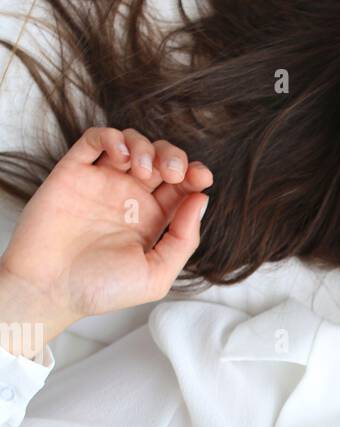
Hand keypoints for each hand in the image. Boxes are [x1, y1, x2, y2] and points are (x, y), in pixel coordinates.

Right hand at [0, 126, 213, 323]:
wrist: (51, 288)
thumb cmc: (101, 289)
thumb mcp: (156, 275)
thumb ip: (183, 240)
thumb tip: (201, 199)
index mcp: (151, 219)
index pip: (181, 186)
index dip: (194, 174)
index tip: (201, 178)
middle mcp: (128, 197)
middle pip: (160, 158)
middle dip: (173, 156)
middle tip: (172, 173)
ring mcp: (101, 182)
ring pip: (132, 142)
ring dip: (145, 146)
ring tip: (142, 171)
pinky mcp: (74, 171)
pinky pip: (95, 139)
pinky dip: (112, 137)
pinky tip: (120, 155)